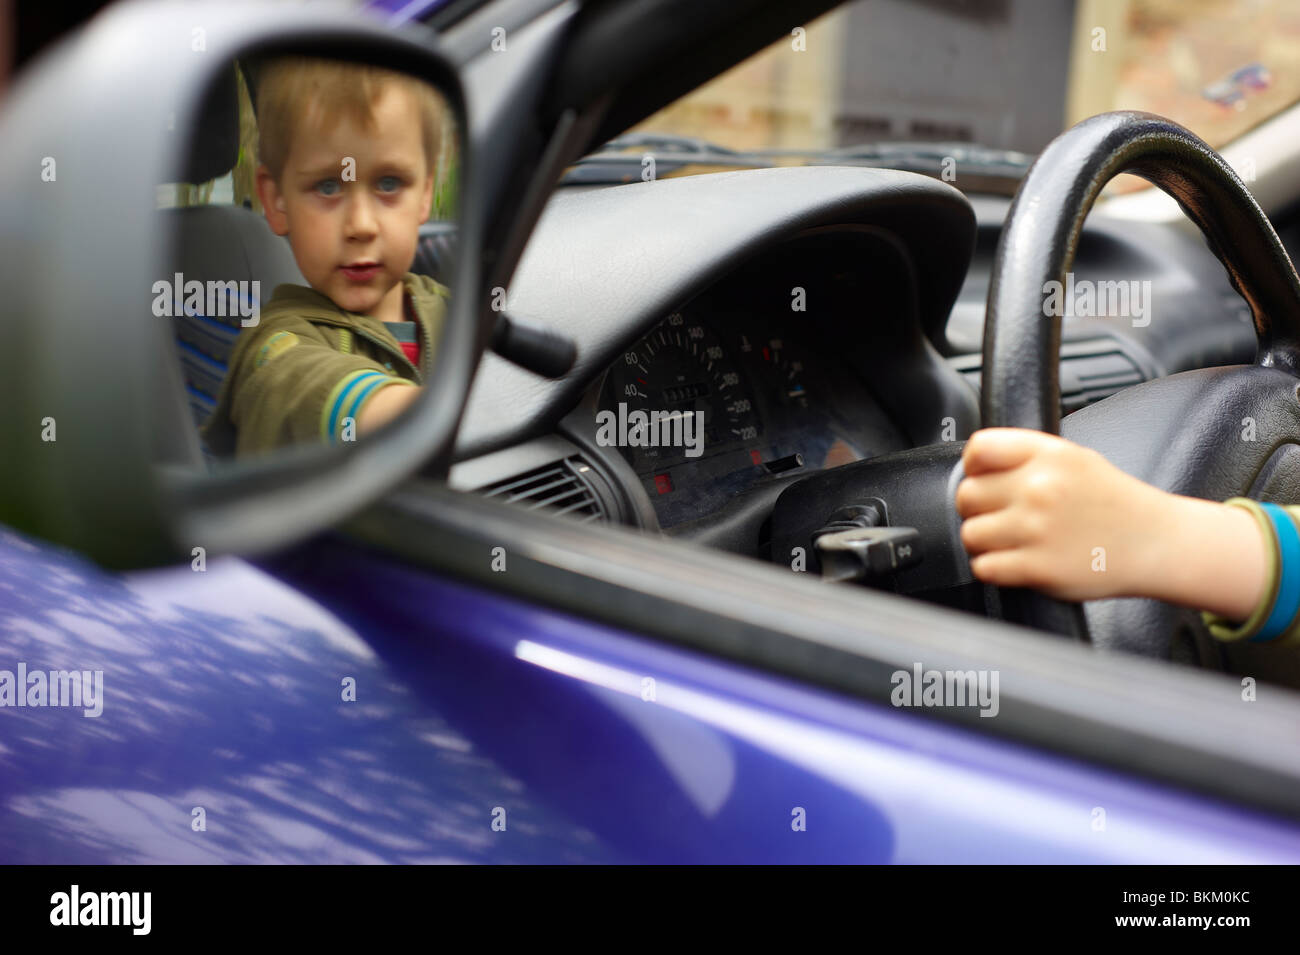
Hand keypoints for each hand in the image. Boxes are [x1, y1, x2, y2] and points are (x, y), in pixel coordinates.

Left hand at [955, 427, 1168, 601]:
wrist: (1156, 542)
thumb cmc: (1114, 502)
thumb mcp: (1075, 458)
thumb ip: (1026, 455)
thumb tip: (975, 462)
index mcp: (1048, 455)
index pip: (979, 449)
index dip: (972, 466)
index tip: (983, 479)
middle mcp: (1039, 488)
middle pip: (966, 495)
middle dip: (977, 509)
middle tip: (1001, 517)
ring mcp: (1036, 529)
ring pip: (970, 534)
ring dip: (983, 542)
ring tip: (1009, 542)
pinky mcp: (1037, 567)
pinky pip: (984, 567)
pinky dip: (993, 569)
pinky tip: (1014, 562)